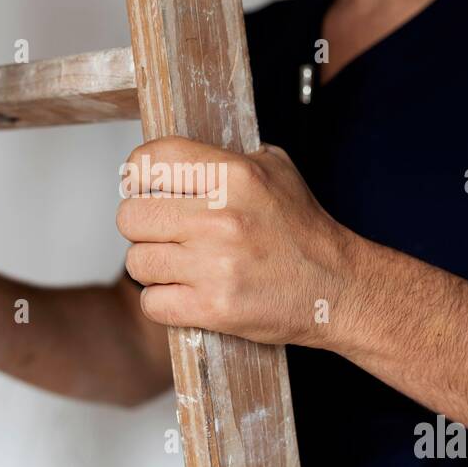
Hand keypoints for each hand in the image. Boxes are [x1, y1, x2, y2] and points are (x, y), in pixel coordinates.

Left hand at [117, 136, 359, 346]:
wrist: (336, 287)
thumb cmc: (302, 232)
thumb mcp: (274, 170)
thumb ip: (223, 158)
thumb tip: (171, 158)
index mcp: (234, 176)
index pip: (152, 160)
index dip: (137, 175)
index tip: (142, 187)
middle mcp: (221, 218)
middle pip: (130, 216)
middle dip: (142, 226)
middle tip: (163, 232)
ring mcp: (215, 266)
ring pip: (137, 261)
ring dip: (154, 266)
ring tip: (180, 265)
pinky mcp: (213, 308)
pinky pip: (151, 302)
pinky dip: (163, 300)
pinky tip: (185, 292)